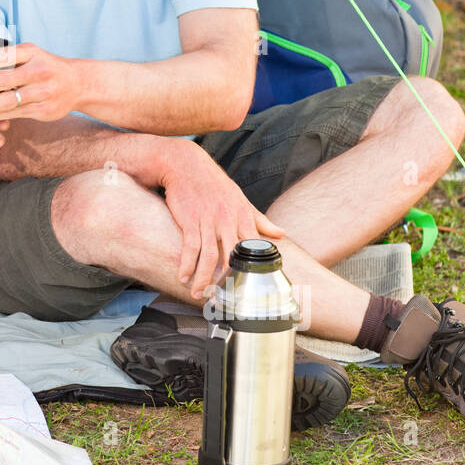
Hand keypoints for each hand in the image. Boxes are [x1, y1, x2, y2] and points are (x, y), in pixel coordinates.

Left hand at [0, 43, 77, 123]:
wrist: (79, 84)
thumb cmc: (46, 66)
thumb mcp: (33, 54)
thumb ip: (9, 58)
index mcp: (33, 53)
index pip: (7, 56)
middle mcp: (38, 72)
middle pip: (4, 80)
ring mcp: (42, 93)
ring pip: (7, 101)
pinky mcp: (42, 110)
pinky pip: (14, 114)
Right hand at [157, 139, 286, 298]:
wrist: (187, 165)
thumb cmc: (214, 184)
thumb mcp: (240, 199)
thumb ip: (260, 219)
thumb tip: (281, 233)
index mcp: (243, 217)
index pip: (252, 249)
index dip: (252, 270)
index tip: (251, 290)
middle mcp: (228, 220)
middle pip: (231, 257)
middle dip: (228, 281)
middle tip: (223, 300)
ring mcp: (208, 220)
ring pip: (209, 256)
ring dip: (203, 278)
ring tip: (198, 293)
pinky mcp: (190, 219)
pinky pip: (189, 246)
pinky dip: (186, 264)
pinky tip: (182, 276)